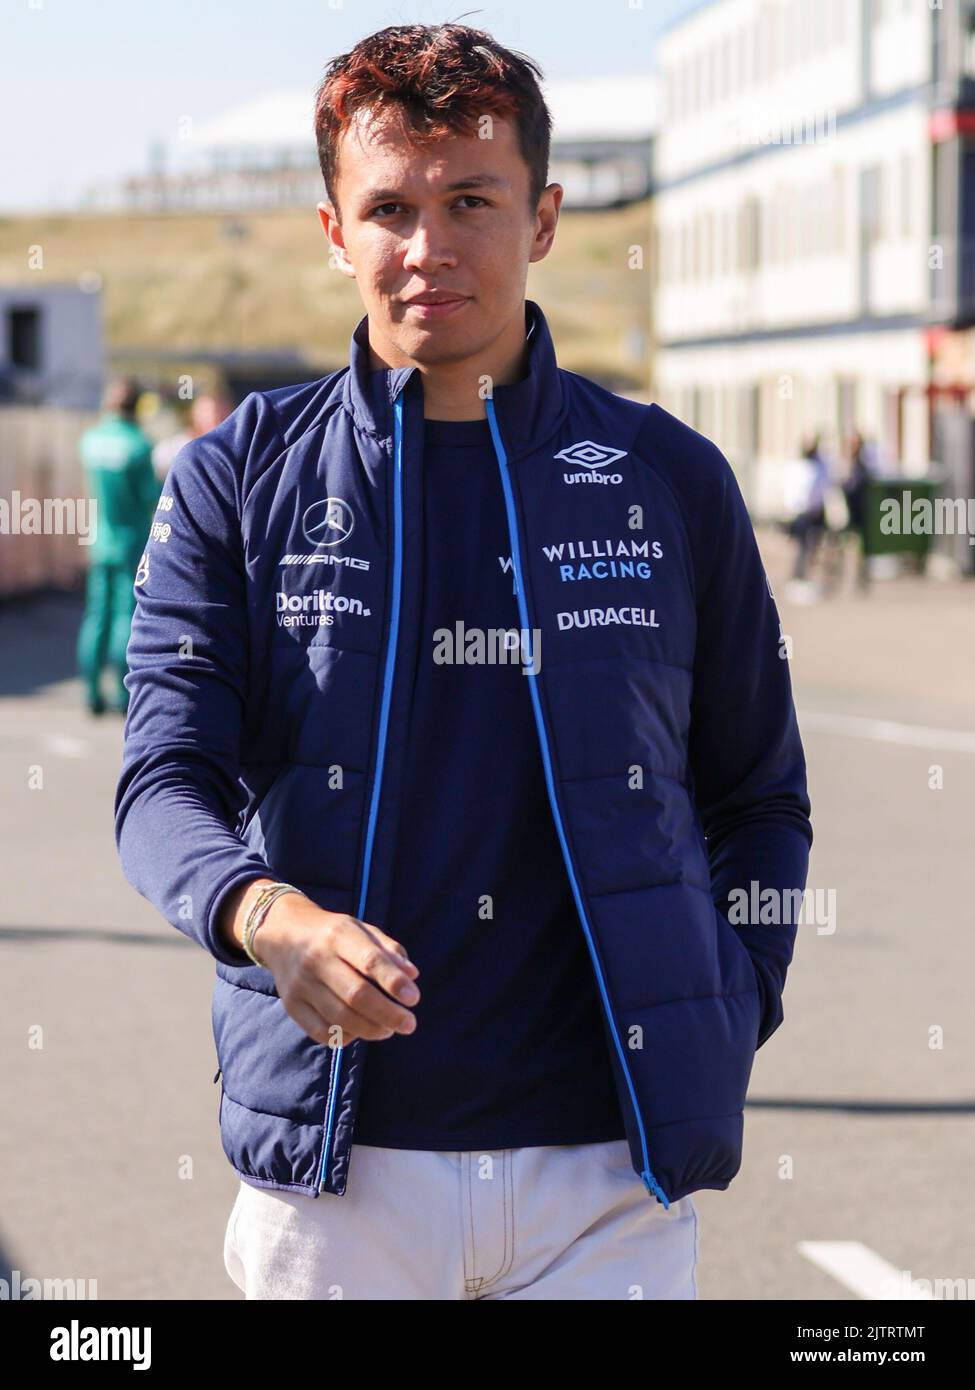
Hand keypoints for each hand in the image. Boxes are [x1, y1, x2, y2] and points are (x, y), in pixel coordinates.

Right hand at [255, 893, 419, 1047]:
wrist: (283, 934)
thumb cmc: (333, 934)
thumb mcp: (362, 929)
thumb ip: (389, 950)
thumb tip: (412, 976)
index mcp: (339, 934)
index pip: (370, 961)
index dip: (394, 982)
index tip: (414, 998)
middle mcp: (317, 959)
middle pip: (356, 995)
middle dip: (388, 1014)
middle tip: (409, 1024)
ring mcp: (301, 984)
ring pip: (340, 1017)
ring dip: (371, 1029)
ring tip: (388, 1030)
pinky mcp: (291, 1005)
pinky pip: (321, 1032)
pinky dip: (345, 1037)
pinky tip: (359, 1031)